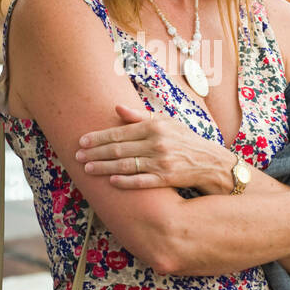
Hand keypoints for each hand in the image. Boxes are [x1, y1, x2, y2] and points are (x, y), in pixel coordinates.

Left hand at [75, 104, 234, 193]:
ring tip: (87, 168)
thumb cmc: (186, 141)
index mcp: (156, 127)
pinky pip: (141, 181)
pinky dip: (125, 181)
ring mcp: (162, 162)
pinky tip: (111, 181)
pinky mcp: (167, 179)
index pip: (120, 132)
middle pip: (118, 149)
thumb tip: (116, 108)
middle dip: (95, 152)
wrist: (212, 163)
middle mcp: (158, 143)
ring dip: (103, 167)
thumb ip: (141, 117)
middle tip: (78, 155)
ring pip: (126, 165)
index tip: (82, 140)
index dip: (98, 137)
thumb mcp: (167, 123)